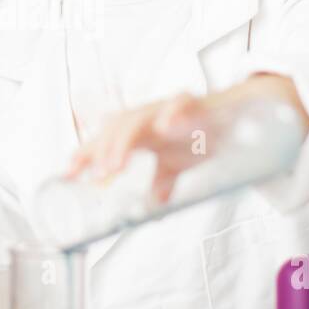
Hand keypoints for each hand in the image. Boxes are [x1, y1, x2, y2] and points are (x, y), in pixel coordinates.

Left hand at [63, 75, 308, 203]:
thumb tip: (153, 205)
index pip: (106, 139)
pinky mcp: (198, 104)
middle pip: (115, 127)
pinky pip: (182, 102)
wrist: (241, 111)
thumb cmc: (202, 136)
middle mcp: (151, 117)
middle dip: (101, 150)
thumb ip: (163, 181)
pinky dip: (173, 113)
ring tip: (114, 165)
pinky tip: (165, 128)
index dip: (85, 153)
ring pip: (139, 116)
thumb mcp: (178, 163)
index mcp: (142, 131)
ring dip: (124, 140)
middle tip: (97, 177)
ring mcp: (171, 109)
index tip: (67, 174)